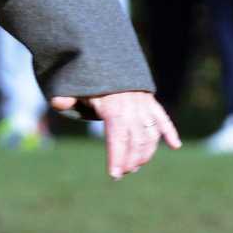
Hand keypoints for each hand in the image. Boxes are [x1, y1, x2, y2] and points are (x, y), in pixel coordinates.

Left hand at [51, 89, 179, 179]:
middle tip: (122, 173)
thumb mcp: (75, 86)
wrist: (106, 57)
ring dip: (146, 153)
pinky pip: (163, 119)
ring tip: (135, 166)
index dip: (117, 156)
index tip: (114, 174)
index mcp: (113, 104)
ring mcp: (144, 104)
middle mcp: (132, 105)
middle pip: (136, 139)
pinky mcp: (151, 102)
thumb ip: (66, 96)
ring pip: (150, 133)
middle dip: (130, 160)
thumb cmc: (88, 80)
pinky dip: (170, 132)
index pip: (117, 136)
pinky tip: (175, 146)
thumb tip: (57, 102)